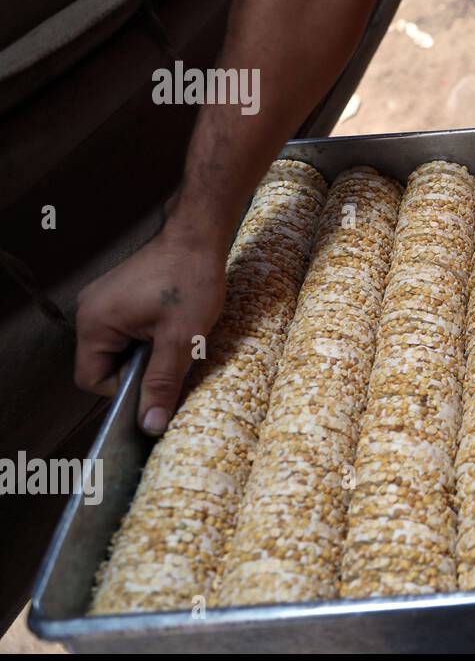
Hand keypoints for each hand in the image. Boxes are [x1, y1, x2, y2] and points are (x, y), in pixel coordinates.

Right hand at [75, 227, 225, 434]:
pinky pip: (127, 329)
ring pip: (119, 348)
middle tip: (174, 359)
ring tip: (176, 339)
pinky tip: (173, 326)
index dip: (125, 390)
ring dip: (147, 353)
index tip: (158, 384)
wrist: (198, 235)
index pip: (92, 380)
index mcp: (94, 324)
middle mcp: (90, 311)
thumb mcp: (181, 339)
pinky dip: (149, 336)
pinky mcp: (120, 295)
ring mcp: (104, 301)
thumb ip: (162, 383)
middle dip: (139, 370)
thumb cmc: (190, 280)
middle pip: (104, 364)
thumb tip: (150, 425)